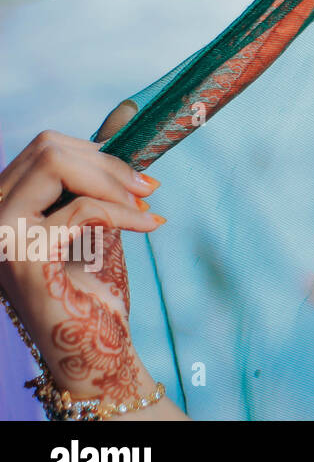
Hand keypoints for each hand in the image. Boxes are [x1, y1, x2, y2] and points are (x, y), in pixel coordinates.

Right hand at [0, 100, 162, 406]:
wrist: (93, 350)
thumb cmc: (93, 286)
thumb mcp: (97, 216)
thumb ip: (101, 170)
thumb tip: (127, 112)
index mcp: (3, 204)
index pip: (43, 147)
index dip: (98, 152)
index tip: (138, 176)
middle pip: (47, 147)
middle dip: (109, 162)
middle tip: (149, 189)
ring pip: (57, 165)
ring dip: (115, 183)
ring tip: (148, 205)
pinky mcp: (24, 257)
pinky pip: (83, 209)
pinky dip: (127, 213)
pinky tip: (151, 226)